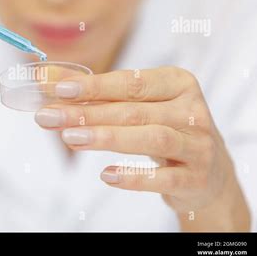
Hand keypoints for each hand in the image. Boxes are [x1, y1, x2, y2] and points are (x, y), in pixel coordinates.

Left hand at [35, 66, 249, 230]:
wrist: (208, 171)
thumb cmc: (163, 127)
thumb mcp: (138, 105)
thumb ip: (96, 91)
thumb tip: (48, 77)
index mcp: (177, 83)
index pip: (131, 82)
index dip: (94, 86)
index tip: (60, 89)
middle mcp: (192, 110)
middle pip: (134, 110)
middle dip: (87, 113)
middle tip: (49, 117)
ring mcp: (198, 145)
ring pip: (150, 138)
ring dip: (107, 137)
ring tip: (70, 138)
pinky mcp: (196, 178)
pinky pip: (163, 178)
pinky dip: (133, 176)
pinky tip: (106, 174)